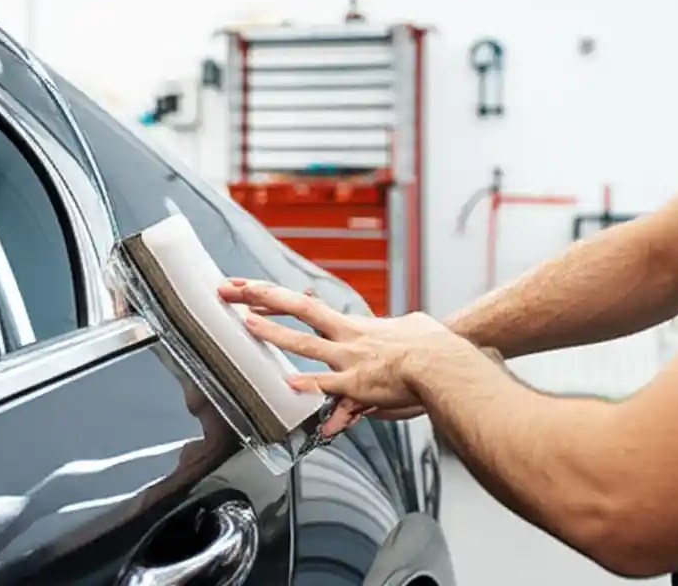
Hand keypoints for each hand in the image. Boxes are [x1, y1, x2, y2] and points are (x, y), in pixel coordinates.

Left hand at [218, 278, 478, 411]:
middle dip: (261, 299)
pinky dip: (310, 388)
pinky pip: (331, 388)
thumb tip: (399, 328)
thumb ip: (393, 332)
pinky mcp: (360, 387)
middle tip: (229, 289)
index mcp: (352, 327)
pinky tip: (289, 387)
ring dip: (274, 334)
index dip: (274, 296)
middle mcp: (345, 339)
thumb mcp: (409, 330)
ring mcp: (349, 362)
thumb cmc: (434, 347)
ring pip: (305, 344)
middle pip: (297, 310)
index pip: (304, 305)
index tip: (246, 288)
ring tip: (245, 322)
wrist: (448, 364)